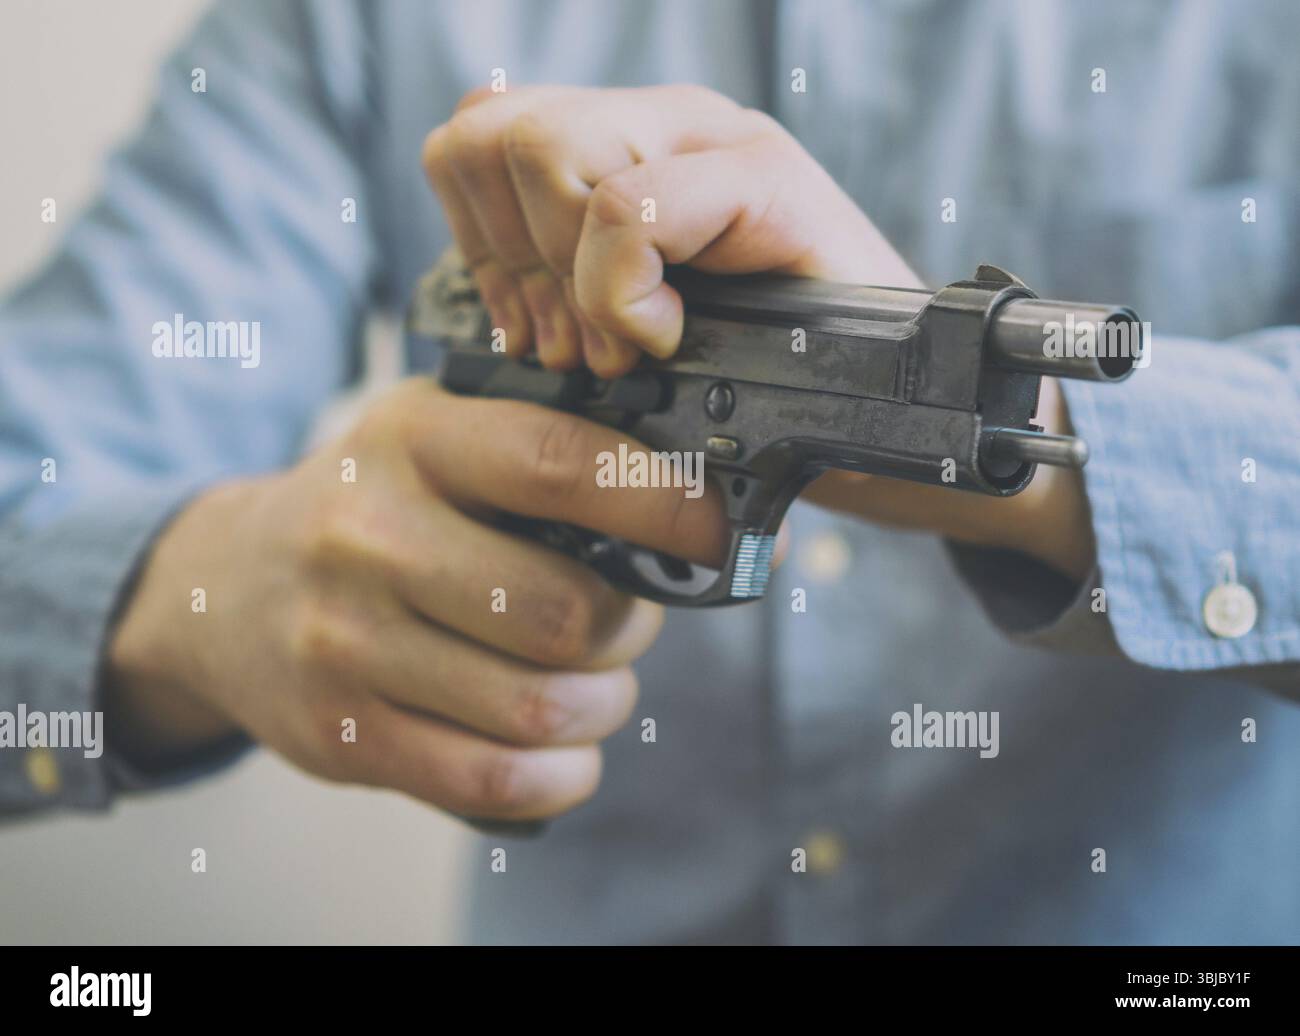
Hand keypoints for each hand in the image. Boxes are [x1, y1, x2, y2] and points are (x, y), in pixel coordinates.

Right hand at [105, 380, 727, 819]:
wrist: (226, 589)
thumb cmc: (373, 508)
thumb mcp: (436, 440)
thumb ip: (544, 455)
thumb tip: (696, 510)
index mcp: (412, 440)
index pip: (558, 464)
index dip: (662, 501)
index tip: (717, 531)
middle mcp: (368, 536)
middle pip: (564, 611)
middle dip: (631, 626)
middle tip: (629, 620)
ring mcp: (346, 642)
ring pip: (539, 707)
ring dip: (604, 705)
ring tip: (598, 685)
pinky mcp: (342, 734)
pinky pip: (494, 779)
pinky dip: (563, 775)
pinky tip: (568, 750)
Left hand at [422, 83, 920, 376]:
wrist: (881, 402)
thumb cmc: (751, 373)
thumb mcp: (623, 333)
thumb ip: (559, 281)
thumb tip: (496, 272)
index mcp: (617, 148)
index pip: (473, 137)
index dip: (477, 243)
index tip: (529, 327)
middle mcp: (658, 125)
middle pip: (495, 134)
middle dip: (512, 261)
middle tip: (573, 343)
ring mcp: (714, 140)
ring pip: (548, 150)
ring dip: (570, 277)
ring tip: (624, 343)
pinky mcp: (765, 175)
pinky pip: (628, 207)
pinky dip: (624, 293)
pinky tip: (668, 335)